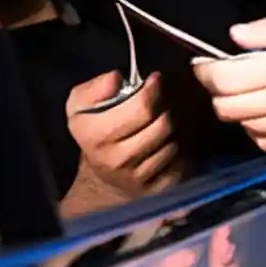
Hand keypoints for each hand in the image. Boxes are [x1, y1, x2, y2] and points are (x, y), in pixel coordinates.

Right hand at [66, 70, 184, 199]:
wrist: (106, 177)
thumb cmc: (98, 131)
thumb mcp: (82, 106)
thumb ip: (95, 88)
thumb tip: (115, 78)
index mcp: (93, 135)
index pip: (142, 107)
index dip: (154, 89)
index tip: (155, 80)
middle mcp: (114, 159)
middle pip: (164, 123)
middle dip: (170, 106)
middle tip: (167, 98)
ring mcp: (137, 177)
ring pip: (176, 141)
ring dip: (178, 126)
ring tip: (167, 118)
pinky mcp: (158, 188)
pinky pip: (183, 160)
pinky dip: (182, 146)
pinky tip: (171, 139)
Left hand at [192, 4, 265, 159]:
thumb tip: (237, 35)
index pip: (222, 77)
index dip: (206, 70)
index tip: (206, 64)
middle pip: (225, 105)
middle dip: (219, 90)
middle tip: (231, 77)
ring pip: (242, 124)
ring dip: (241, 107)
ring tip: (260, 91)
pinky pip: (263, 142)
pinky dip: (260, 127)